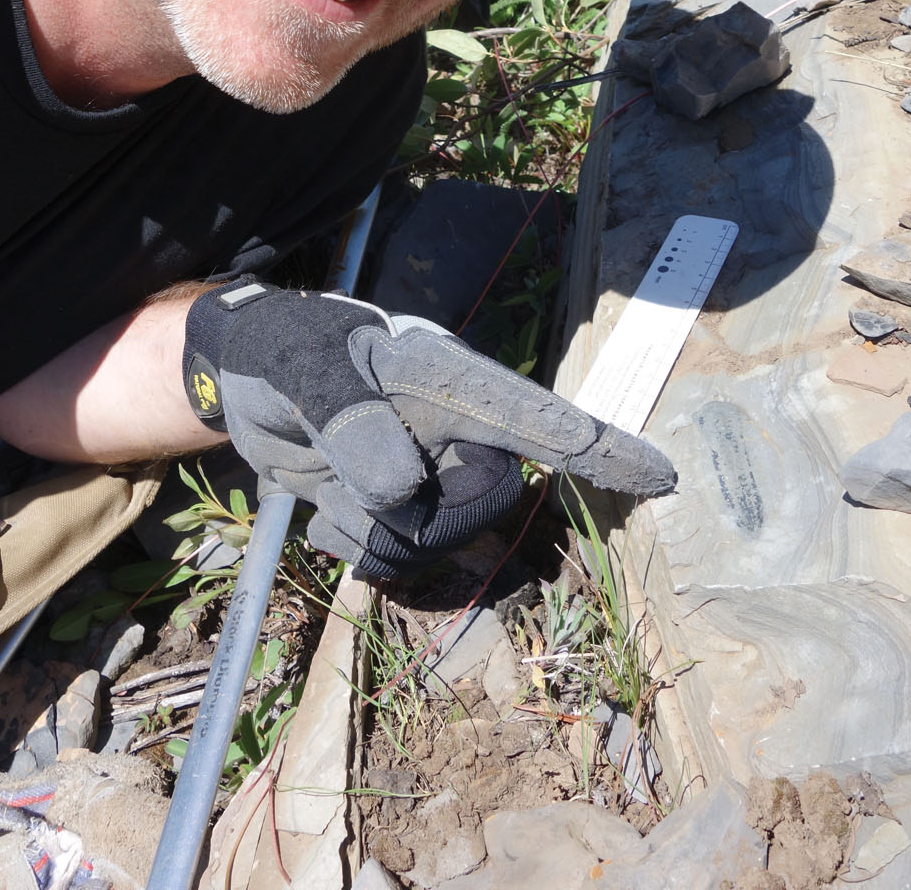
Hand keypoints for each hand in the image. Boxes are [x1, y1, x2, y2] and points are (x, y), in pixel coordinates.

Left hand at [183, 281, 674, 575]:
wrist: (246, 380)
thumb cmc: (285, 349)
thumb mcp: (306, 366)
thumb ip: (350, 417)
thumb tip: (402, 489)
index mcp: (449, 377)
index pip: (537, 418)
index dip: (601, 450)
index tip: (663, 478)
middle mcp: (456, 429)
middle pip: (486, 502)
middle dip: (418, 506)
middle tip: (348, 467)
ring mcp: (429, 475)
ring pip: (434, 541)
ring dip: (366, 524)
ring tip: (327, 476)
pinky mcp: (397, 512)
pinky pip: (394, 560)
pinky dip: (348, 541)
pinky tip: (323, 501)